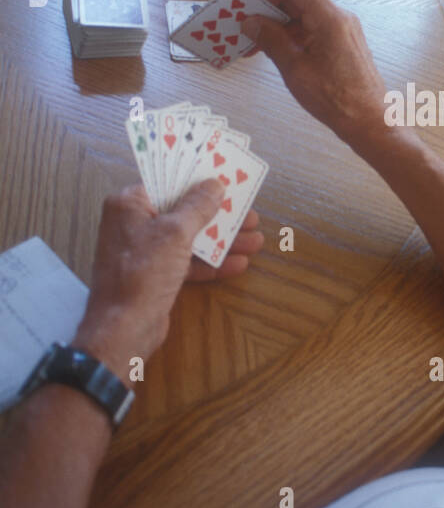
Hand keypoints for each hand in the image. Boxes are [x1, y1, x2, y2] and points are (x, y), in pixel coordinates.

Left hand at [74, 182, 263, 378]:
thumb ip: (197, 206)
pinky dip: (211, 262)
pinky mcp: (156, 275)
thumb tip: (214, 185)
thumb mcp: (176, 232)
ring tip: (255, 240)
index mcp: (129, 204)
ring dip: (222, 239)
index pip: (166, 182)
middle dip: (218, 214)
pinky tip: (239, 263)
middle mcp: (134, 224)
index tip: (225, 178)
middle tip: (250, 214)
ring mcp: (145, 251)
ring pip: (189, 237)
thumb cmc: (144, 272)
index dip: (197, 179)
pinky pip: (187, 261)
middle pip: (183, 210)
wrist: (124, 329)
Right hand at [240, 0, 390, 151]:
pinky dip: (293, 35)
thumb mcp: (295, 70)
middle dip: (270, 10)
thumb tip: (250, 22)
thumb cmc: (335, 99)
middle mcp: (338, 16)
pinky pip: (313, 27)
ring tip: (259, 49)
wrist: (370, 121)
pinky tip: (280, 55)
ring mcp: (343, 29)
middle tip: (248, 33)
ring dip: (279, 25)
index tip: (255, 12)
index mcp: (329, 18)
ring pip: (304, 12)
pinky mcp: (343, 41)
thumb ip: (271, 40)